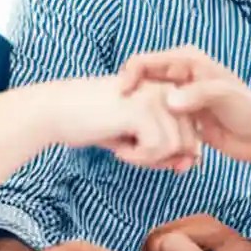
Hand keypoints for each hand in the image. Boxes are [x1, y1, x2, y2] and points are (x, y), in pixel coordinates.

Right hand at [48, 77, 201, 172]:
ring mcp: (156, 96)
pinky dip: (138, 158)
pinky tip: (118, 149)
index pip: (192, 132)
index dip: (173, 154)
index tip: (142, 153)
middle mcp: (166, 88)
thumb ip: (166, 149)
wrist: (56, 112)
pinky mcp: (143, 109)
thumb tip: (194, 162)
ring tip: (123, 149)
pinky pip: (158, 148)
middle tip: (131, 153)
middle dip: (162, 158)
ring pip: (177, 147)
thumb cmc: (94, 125)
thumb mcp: (137, 139)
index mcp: (166, 89)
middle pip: (189, 141)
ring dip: (149, 159)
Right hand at [117, 46, 250, 163]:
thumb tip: (169, 100)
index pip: (144, 61)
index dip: (129, 76)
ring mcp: (178, 97)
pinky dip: (150, 133)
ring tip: (131, 138)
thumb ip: (198, 95)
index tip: (122, 96)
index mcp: (187, 60)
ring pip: (146, 104)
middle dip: (130, 101)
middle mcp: (179, 74)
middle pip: (141, 83)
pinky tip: (146, 147)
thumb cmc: (249, 111)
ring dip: (139, 120)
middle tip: (121, 121)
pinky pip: (156, 122)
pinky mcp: (180, 117)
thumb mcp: (225, 97)